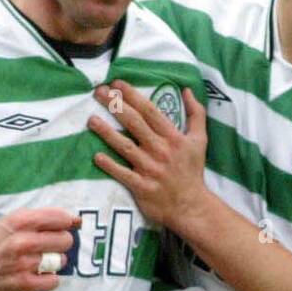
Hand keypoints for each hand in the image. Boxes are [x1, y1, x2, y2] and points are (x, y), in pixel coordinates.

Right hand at [0, 208, 78, 290]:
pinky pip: (53, 281)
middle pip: (65, 240)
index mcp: (20, 221)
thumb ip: (42, 218)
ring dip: (54, 263)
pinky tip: (37, 276)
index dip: (67, 223)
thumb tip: (76, 221)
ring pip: (60, 261)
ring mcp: (23, 263)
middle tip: (48, 247)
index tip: (65, 227)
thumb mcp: (11, 221)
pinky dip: (49, 280)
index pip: (60, 218)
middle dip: (60, 244)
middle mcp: (22, 240)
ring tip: (39, 262)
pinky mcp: (24, 284)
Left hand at [89, 81, 211, 234]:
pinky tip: (96, 156)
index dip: (132, 96)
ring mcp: (149, 169)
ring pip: (125, 146)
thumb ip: (196, 114)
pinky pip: (122, 173)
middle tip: (99, 92)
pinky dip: (110, 165)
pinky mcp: (141, 187)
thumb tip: (186, 90)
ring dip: (106, 132)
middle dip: (115, 105)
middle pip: (134, 123)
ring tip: (91, 120)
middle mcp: (160, 150)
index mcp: (173, 137)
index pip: (150, 111)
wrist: (191, 206)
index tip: (117, 84)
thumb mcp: (200, 140)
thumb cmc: (192, 172)